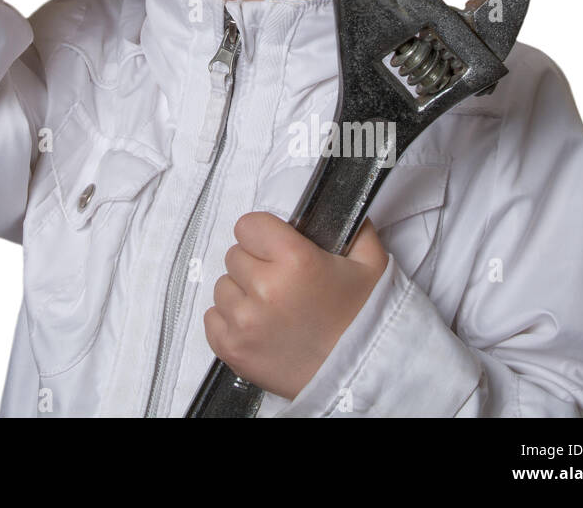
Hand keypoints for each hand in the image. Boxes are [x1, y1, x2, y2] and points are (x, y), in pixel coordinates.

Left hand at [204, 213, 389, 400]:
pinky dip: (230, 320)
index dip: (263, 235)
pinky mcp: (233, 349)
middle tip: (281, 283)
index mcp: (295, 260)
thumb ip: (351, 227)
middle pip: (234, 255)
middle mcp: (265, 289)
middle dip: (255, 265)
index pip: (247, 225)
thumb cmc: (365, 321)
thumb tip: (336, 206)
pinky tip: (258, 325)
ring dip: (242, 293)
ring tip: (272, 308)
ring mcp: (245, 321)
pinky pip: (212, 317)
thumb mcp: (370, 263)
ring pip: (223, 286)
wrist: (362, 375)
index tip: (275, 248)